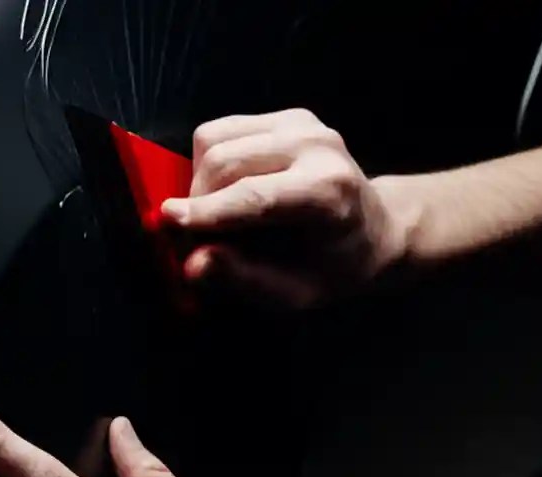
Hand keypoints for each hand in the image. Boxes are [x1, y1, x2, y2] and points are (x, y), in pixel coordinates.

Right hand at [162, 108, 410, 309]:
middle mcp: (318, 147)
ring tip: (216, 210)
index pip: (254, 196)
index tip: (164, 222)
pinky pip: (220, 130)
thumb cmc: (333, 269)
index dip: (205, 211)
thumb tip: (194, 264)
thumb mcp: (294, 294)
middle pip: (224, 162)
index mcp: (329, 193)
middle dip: (197, 200)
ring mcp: (302, 124)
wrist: (377, 229)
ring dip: (199, 179)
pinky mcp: (287, 116)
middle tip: (197, 235)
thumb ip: (243, 279)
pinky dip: (209, 160)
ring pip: (214, 139)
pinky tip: (229, 186)